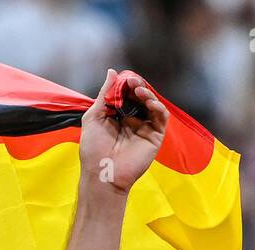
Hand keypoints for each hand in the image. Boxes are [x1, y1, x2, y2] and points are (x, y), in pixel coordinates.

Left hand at [78, 69, 168, 195]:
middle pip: (141, 97)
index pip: (127, 94)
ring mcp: (144, 128)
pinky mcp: (155, 136)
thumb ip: (104, 95)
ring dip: (148, 94)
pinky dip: (158, 107)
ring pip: (153, 105)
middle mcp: (132, 120)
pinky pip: (161, 118)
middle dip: (138, 86)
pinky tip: (150, 102)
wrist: (101, 173)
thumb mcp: (93, 118)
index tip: (124, 79)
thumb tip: (112, 72)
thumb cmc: (93, 149)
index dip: (127, 85)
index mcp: (118, 116)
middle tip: (132, 81)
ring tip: (139, 90)